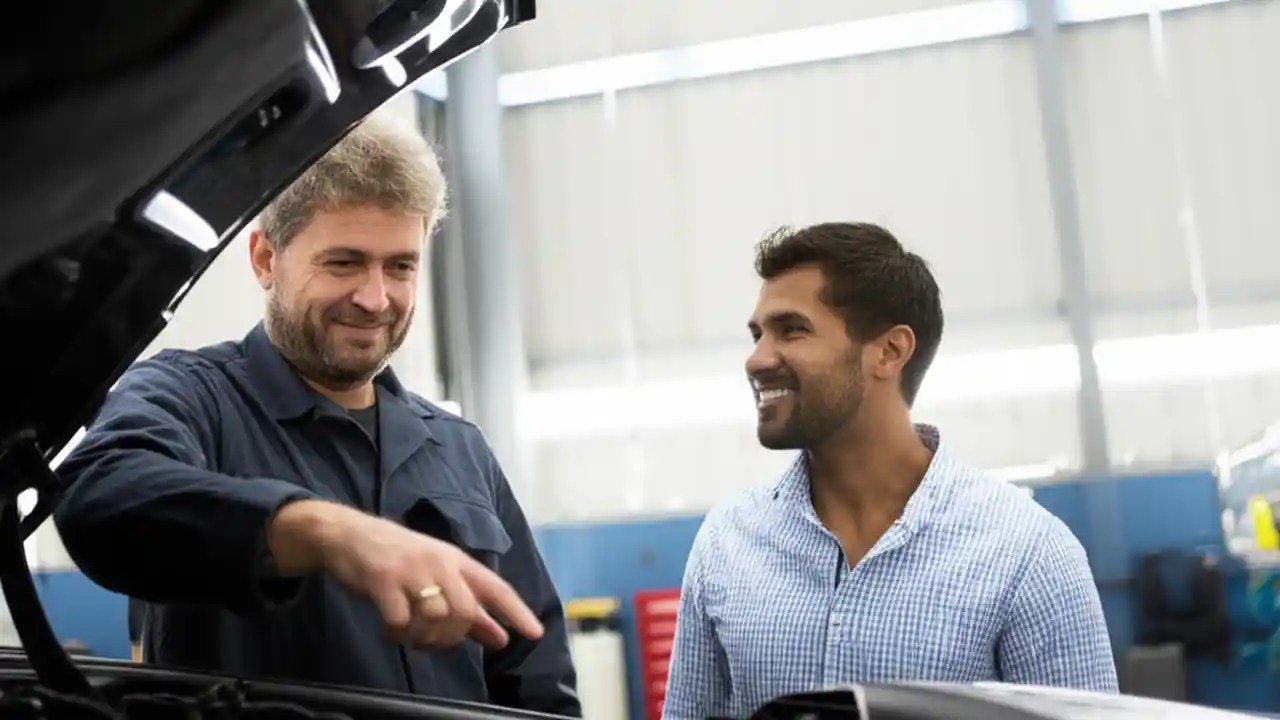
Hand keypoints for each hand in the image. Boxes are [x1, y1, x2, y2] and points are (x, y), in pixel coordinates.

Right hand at [265, 499, 542, 649]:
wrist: (348, 534)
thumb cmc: (398, 557)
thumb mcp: (437, 574)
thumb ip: (468, 606)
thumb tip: (500, 636)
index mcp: (457, 561)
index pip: (496, 587)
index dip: (516, 611)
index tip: (535, 633)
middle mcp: (439, 563)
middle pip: (464, 611)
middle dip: (452, 637)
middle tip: (432, 641)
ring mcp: (412, 570)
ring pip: (435, 618)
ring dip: (423, 638)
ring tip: (409, 635)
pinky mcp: (383, 580)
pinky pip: (400, 621)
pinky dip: (397, 634)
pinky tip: (390, 629)